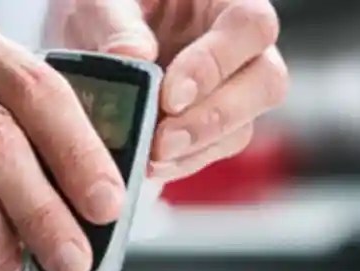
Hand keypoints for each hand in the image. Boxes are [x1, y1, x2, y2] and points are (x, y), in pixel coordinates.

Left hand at [49, 0, 288, 180]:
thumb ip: (118, 24)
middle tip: (164, 141)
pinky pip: (215, 150)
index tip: (171, 97)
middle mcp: (242, 46)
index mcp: (225, 1)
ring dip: (198, 148)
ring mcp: (233, 90)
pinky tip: (152, 165)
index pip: (249, 26)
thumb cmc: (110, 8)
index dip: (215, 64)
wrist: (93, 40)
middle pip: (266, 83)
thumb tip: (133, 57)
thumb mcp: (103, 3)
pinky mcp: (213, 127)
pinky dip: (184, 162)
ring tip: (152, 157)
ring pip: (243, 125)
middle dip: (214, 118)